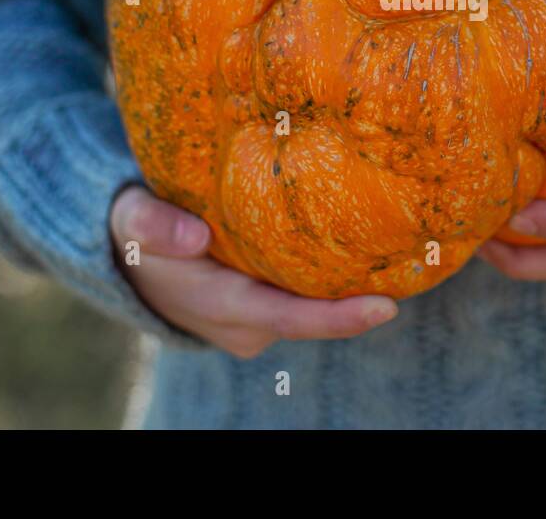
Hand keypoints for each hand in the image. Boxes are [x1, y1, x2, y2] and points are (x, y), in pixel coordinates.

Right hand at [110, 186, 397, 357]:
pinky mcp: (264, 309)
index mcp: (221, 305)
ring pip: (312, 307)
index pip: (290, 318)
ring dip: (350, 288)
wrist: (128, 258)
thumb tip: (194, 235)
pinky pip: (305, 296)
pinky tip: (367, 248)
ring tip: (405, 250)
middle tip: (417, 266)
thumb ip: (154, 225)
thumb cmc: (135, 232)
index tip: (386, 307)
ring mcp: (256, 323)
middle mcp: (245, 325)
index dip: (338, 318)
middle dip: (362, 301)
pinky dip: (331, 278)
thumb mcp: (132, 220)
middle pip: (314, 317)